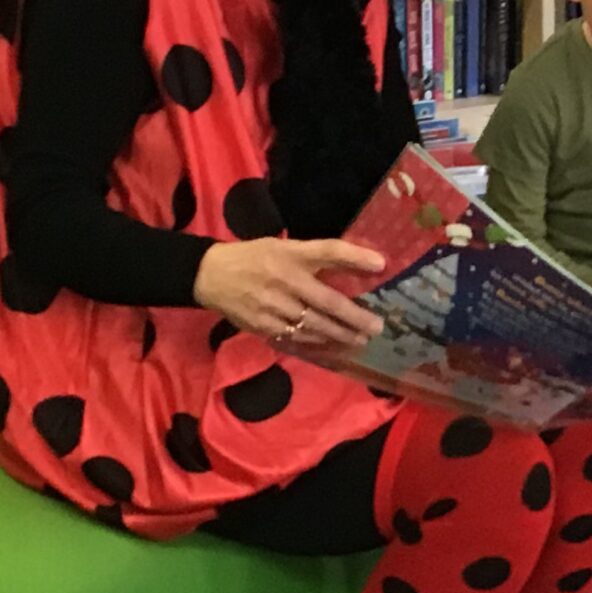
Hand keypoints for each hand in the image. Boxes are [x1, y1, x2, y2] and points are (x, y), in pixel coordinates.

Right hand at [192, 237, 386, 349]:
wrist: (210, 276)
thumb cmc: (255, 258)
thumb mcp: (286, 247)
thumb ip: (319, 256)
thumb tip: (362, 264)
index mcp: (290, 256)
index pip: (328, 252)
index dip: (355, 257)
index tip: (381, 265)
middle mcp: (284, 281)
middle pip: (327, 302)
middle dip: (355, 318)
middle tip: (376, 327)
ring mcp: (273, 307)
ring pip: (314, 325)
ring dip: (340, 335)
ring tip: (359, 340)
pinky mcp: (263, 327)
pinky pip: (296, 338)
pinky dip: (317, 342)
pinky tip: (331, 345)